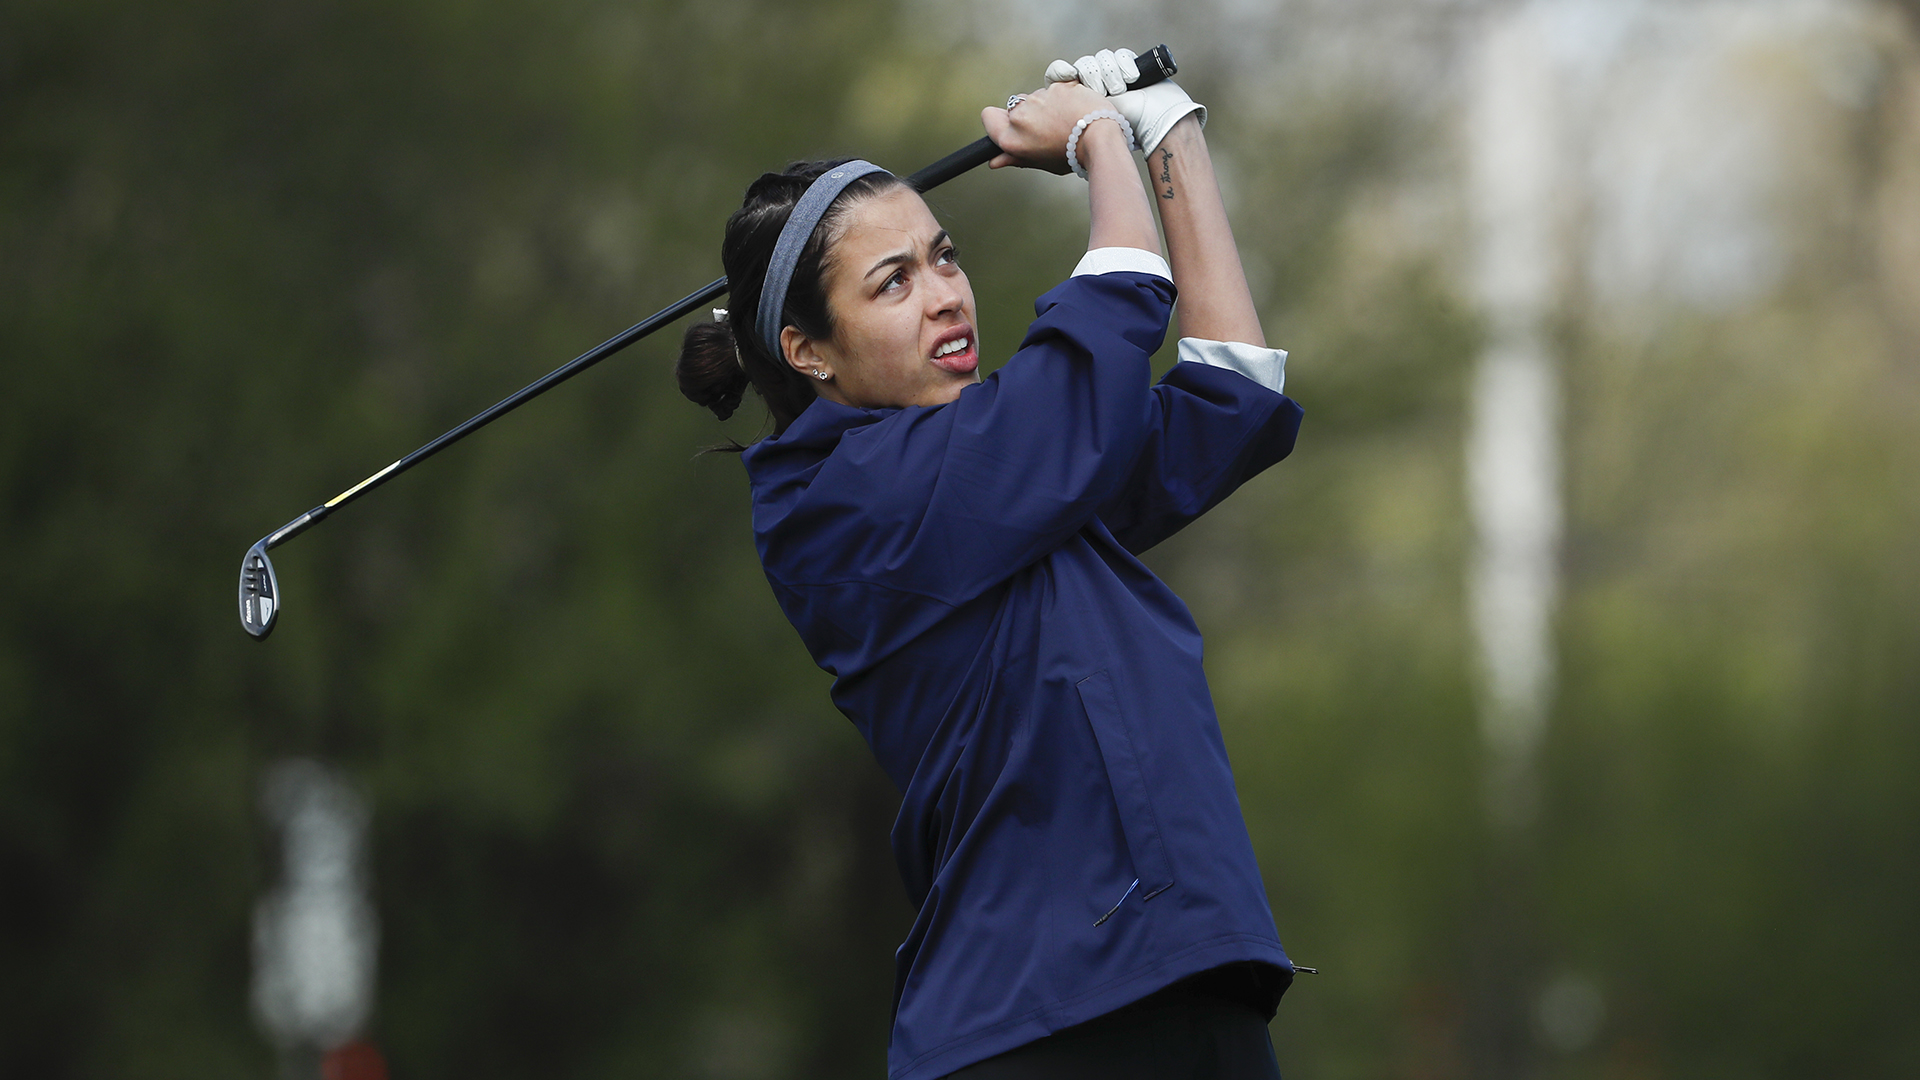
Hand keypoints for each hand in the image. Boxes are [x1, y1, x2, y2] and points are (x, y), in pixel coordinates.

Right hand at [979, 80, 1111, 172]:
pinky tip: (1075, 111)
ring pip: (1036, 98)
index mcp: (1012, 138)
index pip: (989, 117)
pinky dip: (1063, 98)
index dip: (997, 121)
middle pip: (1014, 108)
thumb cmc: (1071, 155)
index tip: (1011, 126)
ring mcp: (1038, 97)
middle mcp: (1020, 116)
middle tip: (1049, 130)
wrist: (1099, 139)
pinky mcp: (1057, 85)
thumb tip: (994, 161)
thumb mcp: (1040, 161)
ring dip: (1047, 106)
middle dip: (1029, 116)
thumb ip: (1015, 157)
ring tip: (1066, 121)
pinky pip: (1055, 90)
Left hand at [1040, 47, 1205, 153]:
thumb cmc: (1120, 135)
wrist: (1155, 124)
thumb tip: (1019, 141)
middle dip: (1092, 76)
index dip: (1061, 72)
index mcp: (1078, 99)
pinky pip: (1119, 55)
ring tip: (1120, 90)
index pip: (1059, 74)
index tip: (1068, 74)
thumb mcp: (1084, 131)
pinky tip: (1132, 79)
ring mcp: (1111, 75)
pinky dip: (1125, 65)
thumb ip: (1057, 127)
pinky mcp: (1129, 66)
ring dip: (1110, 73)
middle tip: (1104, 91)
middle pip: (1082, 65)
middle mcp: (1093, 85)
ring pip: (1100, 59)